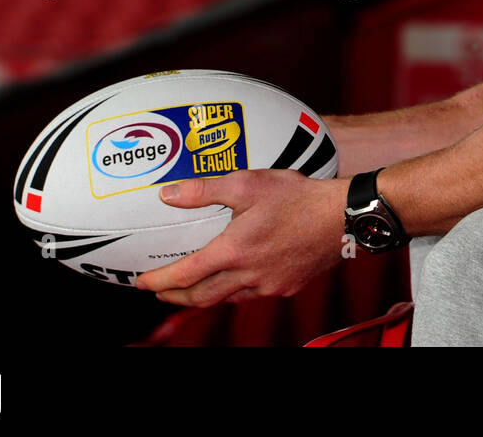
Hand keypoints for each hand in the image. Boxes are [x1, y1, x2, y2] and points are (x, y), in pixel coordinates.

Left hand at [134, 170, 347, 306]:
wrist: (342, 217)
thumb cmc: (297, 197)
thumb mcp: (248, 183)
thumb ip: (204, 190)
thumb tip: (168, 195)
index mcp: (234, 251)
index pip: (185, 275)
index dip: (158, 281)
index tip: (141, 282)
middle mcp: (248, 275)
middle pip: (202, 298)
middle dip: (177, 297)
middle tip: (162, 292)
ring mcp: (269, 285)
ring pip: (228, 299)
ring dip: (206, 296)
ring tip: (196, 288)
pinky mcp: (288, 286)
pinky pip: (254, 295)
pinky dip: (236, 291)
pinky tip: (240, 279)